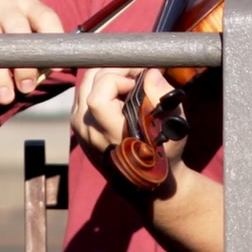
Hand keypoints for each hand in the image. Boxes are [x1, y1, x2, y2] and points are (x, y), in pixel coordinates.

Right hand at [0, 0, 60, 109]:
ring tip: (4, 98)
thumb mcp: (17, 15)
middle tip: (26, 88)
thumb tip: (47, 76)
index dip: (54, 40)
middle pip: (17, 33)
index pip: (46, 17)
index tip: (56, 65)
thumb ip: (32, 41)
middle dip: (24, 63)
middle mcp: (3, 5)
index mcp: (25, 3)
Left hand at [70, 67, 184, 184]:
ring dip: (105, 76)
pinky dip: (98, 86)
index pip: (99, 93)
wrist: (149, 182)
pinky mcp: (78, 127)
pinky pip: (82, 96)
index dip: (118, 78)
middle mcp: (88, 129)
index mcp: (109, 132)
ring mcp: (79, 128)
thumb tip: (150, 73)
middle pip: (88, 82)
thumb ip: (162, 96)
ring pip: (84, 86)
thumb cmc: (164, 152)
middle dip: (113, 69)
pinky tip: (118, 90)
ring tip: (128, 79)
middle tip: (135, 71)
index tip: (138, 80)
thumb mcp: (173, 125)